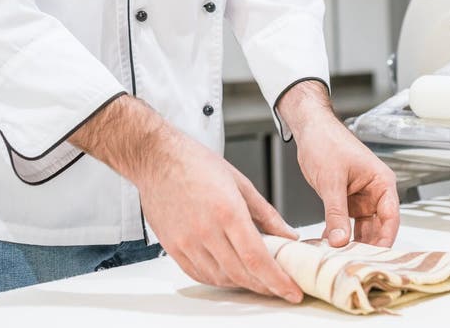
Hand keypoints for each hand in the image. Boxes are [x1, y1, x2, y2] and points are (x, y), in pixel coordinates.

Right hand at [138, 119, 302, 300]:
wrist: (157, 158)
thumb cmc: (195, 162)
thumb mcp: (239, 181)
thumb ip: (266, 213)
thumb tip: (287, 234)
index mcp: (227, 210)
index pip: (257, 258)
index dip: (278, 280)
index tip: (292, 290)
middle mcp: (206, 231)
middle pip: (242, 273)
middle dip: (266, 286)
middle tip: (281, 287)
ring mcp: (187, 242)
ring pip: (222, 278)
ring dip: (244, 283)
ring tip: (259, 279)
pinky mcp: (174, 248)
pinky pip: (201, 275)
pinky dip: (220, 279)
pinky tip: (231, 273)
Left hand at [278, 82, 398, 247]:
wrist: (309, 128)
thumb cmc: (326, 141)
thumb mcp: (331, 180)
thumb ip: (336, 213)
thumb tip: (340, 241)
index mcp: (381, 182)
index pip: (391, 218)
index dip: (385, 240)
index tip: (375, 259)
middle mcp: (374, 192)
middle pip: (378, 227)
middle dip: (366, 246)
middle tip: (353, 264)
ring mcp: (360, 198)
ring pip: (361, 229)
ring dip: (350, 243)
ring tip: (339, 259)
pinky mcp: (346, 200)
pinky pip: (346, 223)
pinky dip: (338, 234)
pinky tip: (327, 246)